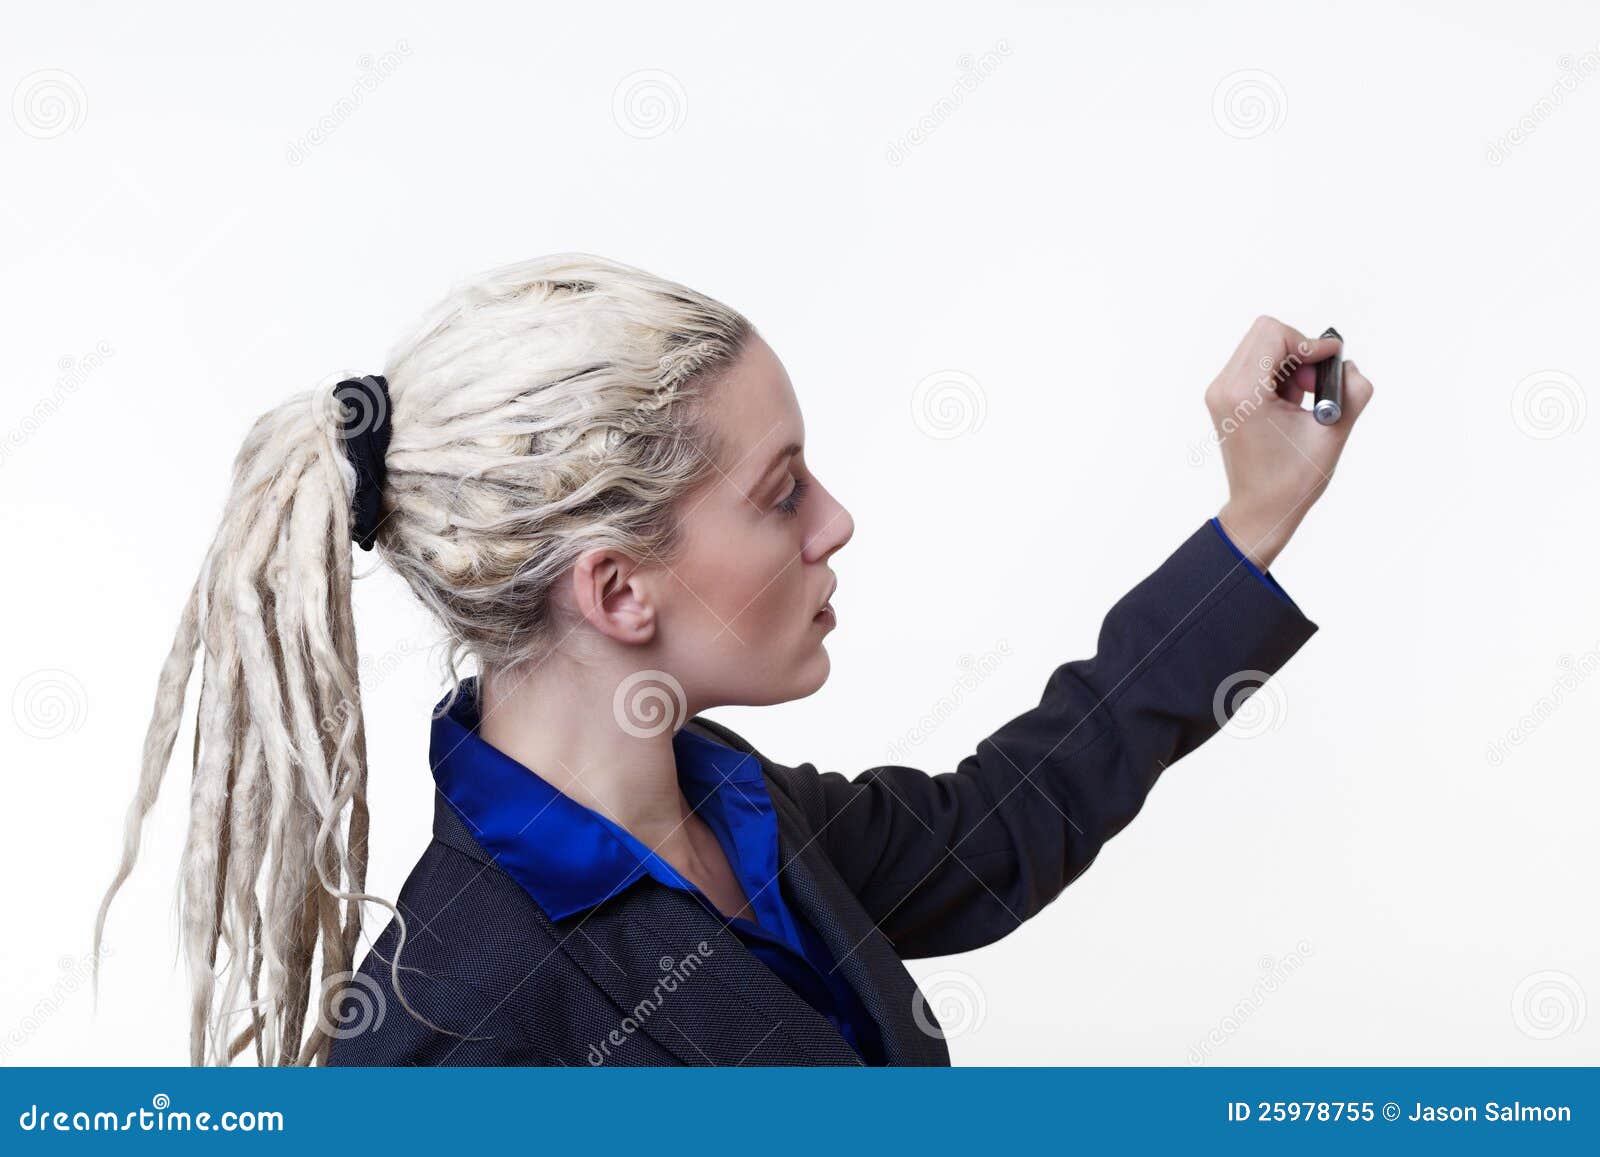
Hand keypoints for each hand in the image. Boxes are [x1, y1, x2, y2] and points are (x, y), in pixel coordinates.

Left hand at [1207, 315, 1373, 570]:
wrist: (1260, 510)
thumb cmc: (1292, 480)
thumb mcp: (1333, 432)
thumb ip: (1352, 391)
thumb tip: (1348, 365)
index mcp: (1243, 394)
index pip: (1274, 335)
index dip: (1310, 343)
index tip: (1333, 364)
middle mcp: (1223, 388)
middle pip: (1265, 334)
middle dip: (1300, 353)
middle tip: (1316, 386)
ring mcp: (1220, 393)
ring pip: (1261, 348)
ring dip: (1292, 365)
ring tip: (1304, 401)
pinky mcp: (1225, 399)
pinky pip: (1256, 366)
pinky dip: (1280, 375)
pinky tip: (1291, 405)